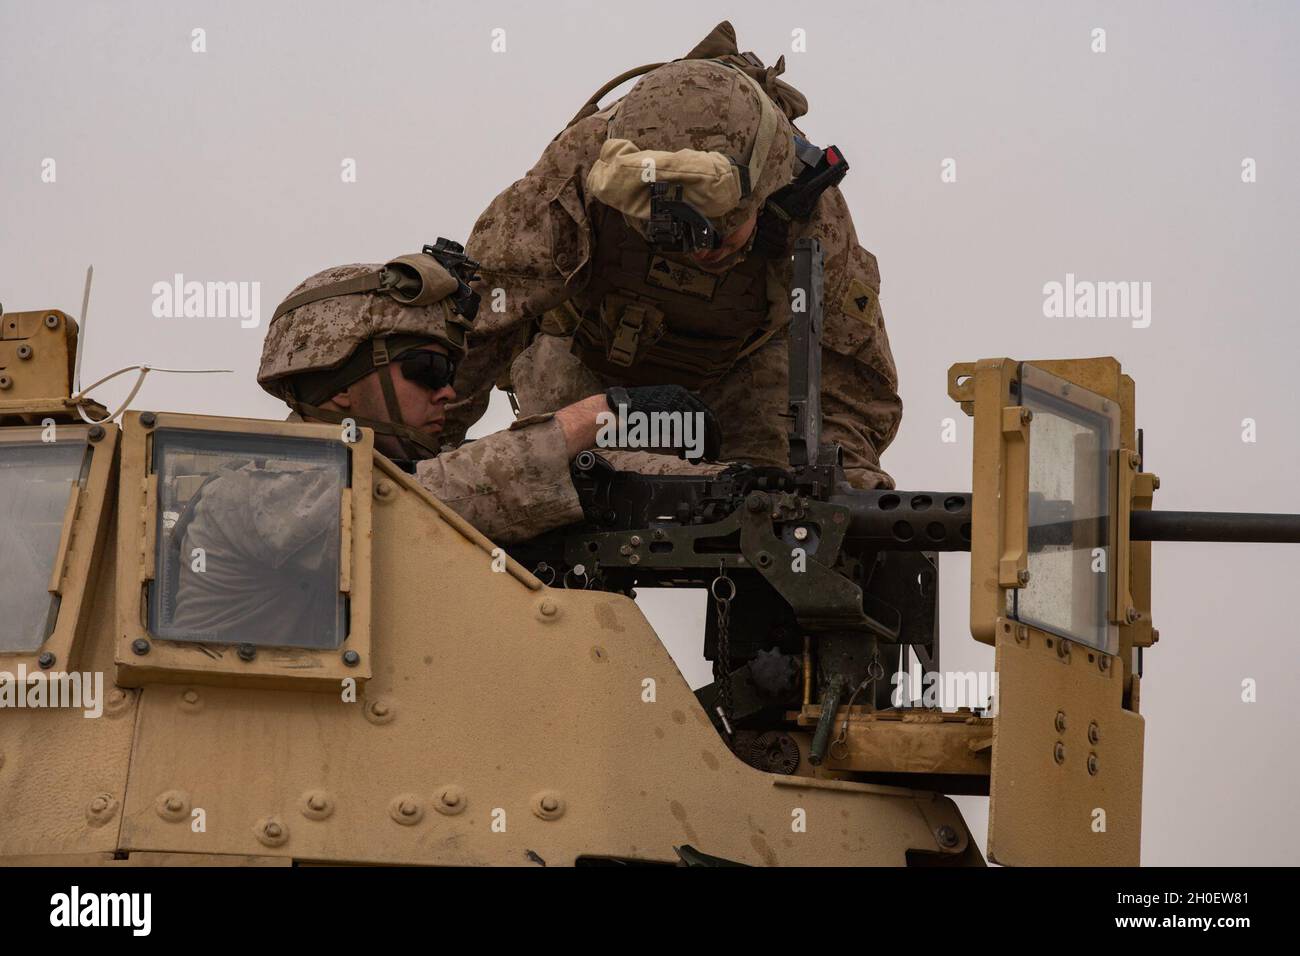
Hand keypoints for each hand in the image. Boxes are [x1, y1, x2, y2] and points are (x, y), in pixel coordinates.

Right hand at [605, 385, 722, 460]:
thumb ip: (675, 421)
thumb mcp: (659, 415)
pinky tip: (685, 455)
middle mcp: (680, 395)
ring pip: (698, 427)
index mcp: (679, 393)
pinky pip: (685, 433)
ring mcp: (674, 403)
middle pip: (706, 419)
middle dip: (711, 440)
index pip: (704, 411)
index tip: (713, 443)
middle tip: (712, 455)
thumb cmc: (632, 415)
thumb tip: (689, 439)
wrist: (613, 412)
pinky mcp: (668, 415)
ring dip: (700, 446)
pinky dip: (688, 446)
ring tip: (697, 459)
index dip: (711, 430)